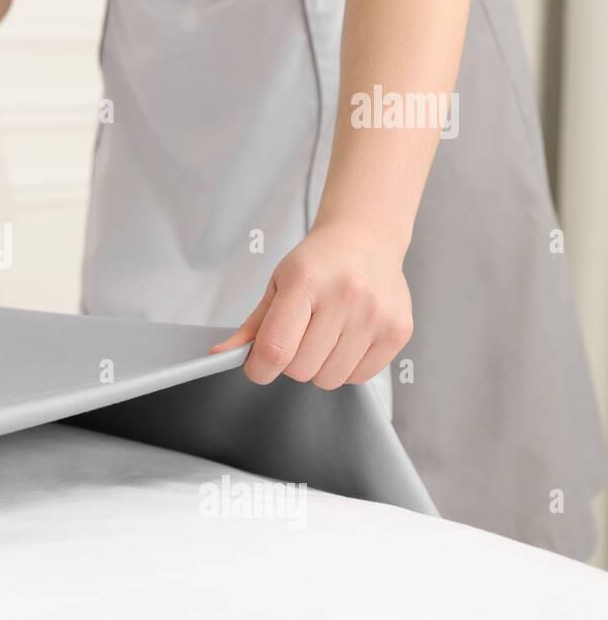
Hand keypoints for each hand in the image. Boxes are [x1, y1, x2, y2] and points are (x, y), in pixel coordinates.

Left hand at [210, 225, 413, 388]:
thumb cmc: (317, 263)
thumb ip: (252, 325)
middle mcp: (346, 296)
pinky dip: (345, 368)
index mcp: (306, 281)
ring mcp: (376, 314)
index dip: (258, 368)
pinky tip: (345, 339)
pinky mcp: (398, 331)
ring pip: (329, 379)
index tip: (257, 366)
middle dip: (289, 362)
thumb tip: (220, 354)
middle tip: (297, 337)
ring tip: (323, 336)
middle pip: (300, 369)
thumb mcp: (278, 283)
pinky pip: (359, 377)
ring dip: (318, 367)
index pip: (275, 348)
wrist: (365, 240)